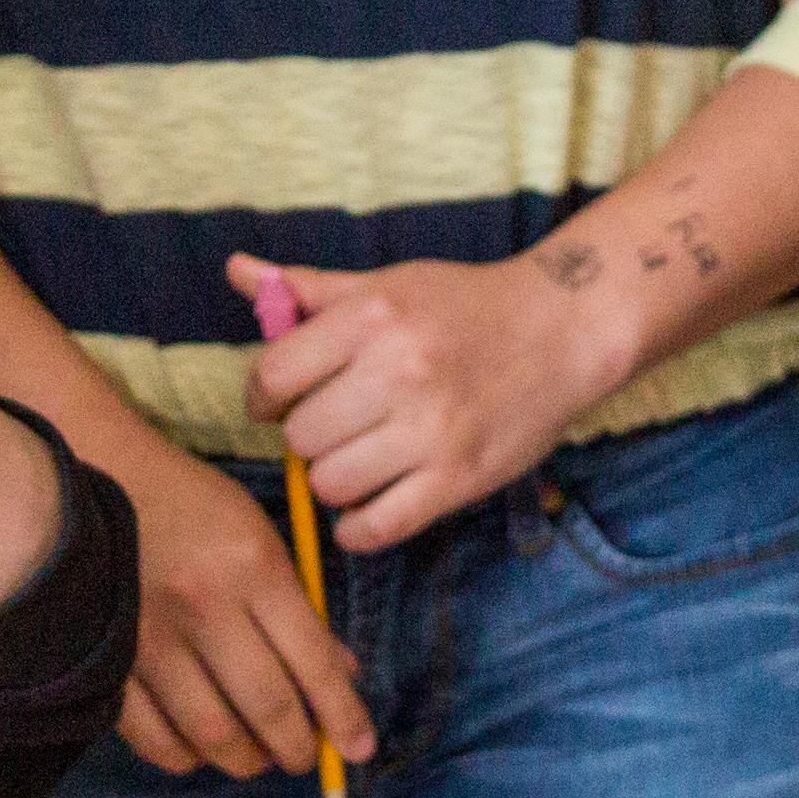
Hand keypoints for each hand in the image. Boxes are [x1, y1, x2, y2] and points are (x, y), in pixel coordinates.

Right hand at [114, 437, 374, 781]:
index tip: (358, 749)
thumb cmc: (191, 508)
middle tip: (304, 756)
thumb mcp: (258, 538)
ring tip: (257, 755)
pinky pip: (153, 735)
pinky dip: (184, 756)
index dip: (341, 716)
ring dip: (245, 759)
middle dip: (296, 747)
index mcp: (253, 568)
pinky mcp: (108, 658)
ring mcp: (151, 636)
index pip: (312, 662)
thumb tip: (341, 676)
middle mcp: (205, 606)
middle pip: (266, 706)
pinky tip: (201, 749)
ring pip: (211, 732)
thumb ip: (300, 607)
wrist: (96, 480)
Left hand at [234, 250, 624, 549]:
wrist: (562, 328)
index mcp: (373, 316)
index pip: (272, 376)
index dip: (263, 396)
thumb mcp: (386, 284)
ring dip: (333, 479)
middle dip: (306, 436)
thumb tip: (235, 270)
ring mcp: (431, 429)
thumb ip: (308, 287)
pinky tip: (366, 506)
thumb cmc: (464, 306)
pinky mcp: (460, 478)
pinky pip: (377, 527)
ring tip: (357, 459)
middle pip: (300, 435)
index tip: (280, 401)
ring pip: (331, 484)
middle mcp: (399, 371)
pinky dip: (358, 527)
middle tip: (333, 427)